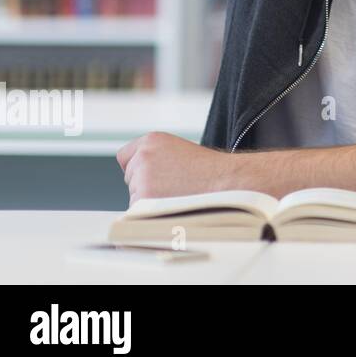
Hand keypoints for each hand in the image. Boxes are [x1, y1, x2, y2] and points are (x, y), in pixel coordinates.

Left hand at [117, 131, 236, 204]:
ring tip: (178, 197)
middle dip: (148, 185)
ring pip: (134, 198)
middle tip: (174, 187)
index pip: (126, 157)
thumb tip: (135, 178)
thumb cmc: (211, 172)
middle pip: (131, 179)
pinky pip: (138, 215)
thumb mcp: (179, 150)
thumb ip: (154, 157)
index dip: (141, 168)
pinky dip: (151, 216)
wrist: (230, 184)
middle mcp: (142, 157)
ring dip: (150, 201)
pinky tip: (173, 209)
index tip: (156, 174)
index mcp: (151, 140)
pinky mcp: (142, 204)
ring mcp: (141, 181)